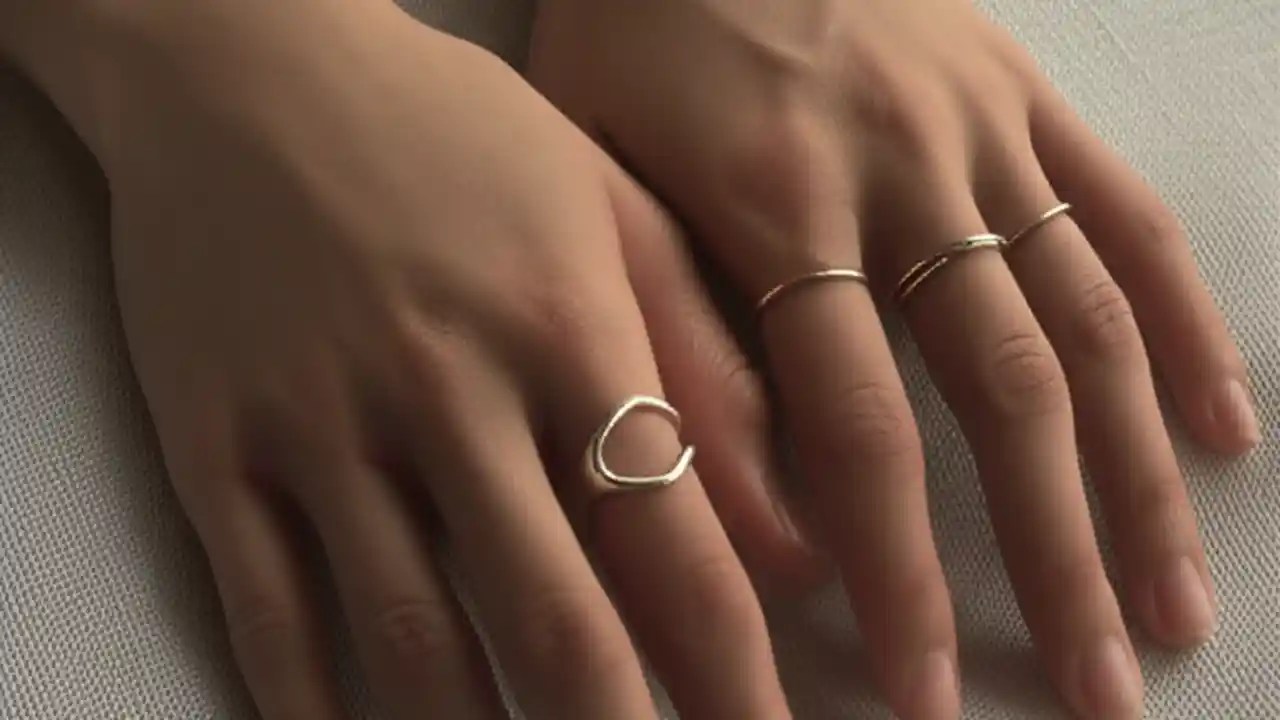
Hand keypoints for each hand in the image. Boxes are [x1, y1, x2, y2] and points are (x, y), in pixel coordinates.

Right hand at [45, 2, 797, 716]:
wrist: (249, 60)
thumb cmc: (451, 132)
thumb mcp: (606, 206)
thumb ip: (709, 366)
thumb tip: (794, 539)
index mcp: (566, 326)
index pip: (672, 539)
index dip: (731, 668)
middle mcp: (448, 388)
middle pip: (553, 615)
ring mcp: (323, 422)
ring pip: (411, 634)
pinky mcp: (217, 440)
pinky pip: (267, 605)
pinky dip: (315, 703)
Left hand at [531, 1, 1256, 716]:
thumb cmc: (624, 36)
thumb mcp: (598, 180)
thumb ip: (678, 338)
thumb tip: (756, 520)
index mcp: (780, 206)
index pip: (860, 434)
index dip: (902, 576)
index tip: (927, 694)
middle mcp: (902, 177)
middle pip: (1005, 398)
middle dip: (1057, 560)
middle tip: (1098, 693)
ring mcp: (981, 133)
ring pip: (1088, 325)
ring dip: (1141, 479)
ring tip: (1174, 608)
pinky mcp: (1025, 95)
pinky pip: (1128, 217)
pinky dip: (1185, 328)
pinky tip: (1225, 427)